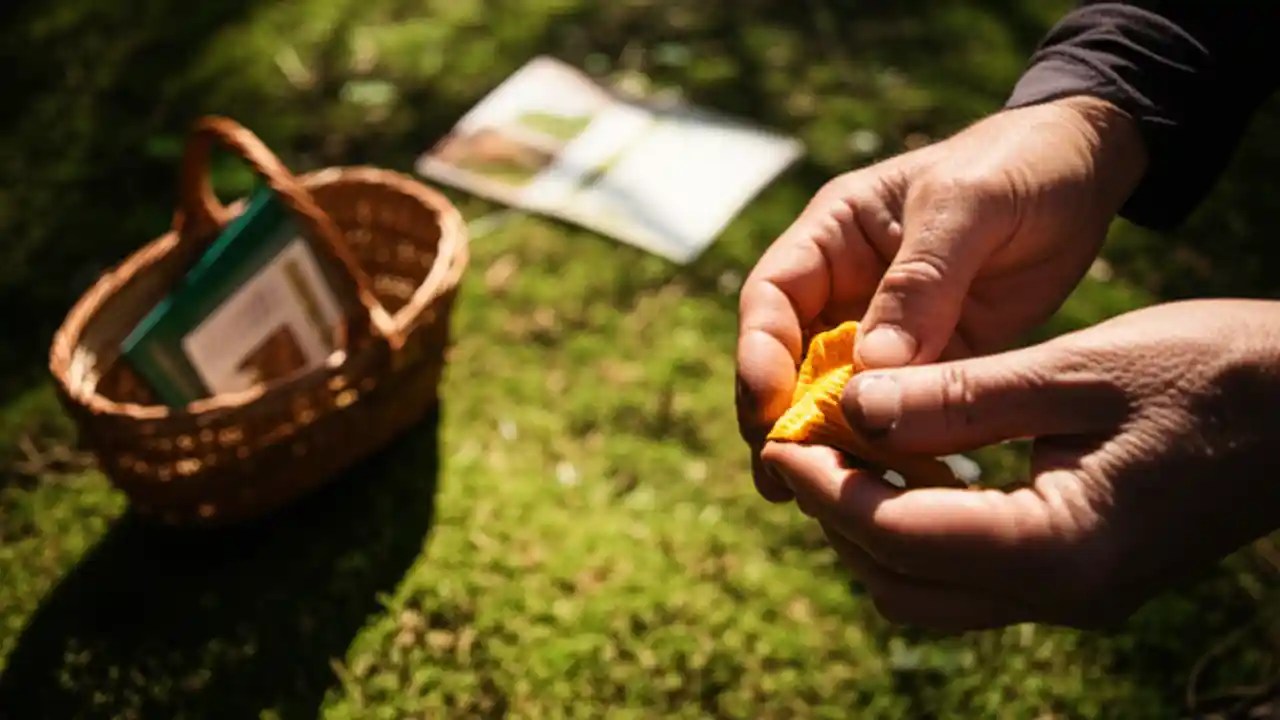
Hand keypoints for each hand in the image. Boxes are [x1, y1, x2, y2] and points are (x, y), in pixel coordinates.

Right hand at [737, 96, 1146, 500]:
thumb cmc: (1018, 162)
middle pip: (790, 362)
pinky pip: (899, 411)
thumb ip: (919, 281)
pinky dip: (890, 450)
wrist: (1090, 168)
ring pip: (839, 396)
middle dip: (780, 419)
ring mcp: (887, 330)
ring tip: (823, 498)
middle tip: (780, 478)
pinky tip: (894, 488)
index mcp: (833, 237)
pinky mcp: (934, 361)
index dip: (759, 355)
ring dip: (830, 444)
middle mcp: (846, 287)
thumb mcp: (967, 205)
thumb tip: (870, 368)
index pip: (771, 299)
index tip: (769, 407)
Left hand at [764, 300, 1279, 630]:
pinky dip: (923, 524)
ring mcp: (1074, 594)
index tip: (780, 438)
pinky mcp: (1082, 575)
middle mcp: (1062, 593)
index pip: (897, 534)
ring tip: (848, 446)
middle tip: (806, 443)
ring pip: (931, 587)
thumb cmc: (1217, 373)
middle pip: (901, 581)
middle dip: (838, 516)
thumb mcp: (1078, 368)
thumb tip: (853, 405)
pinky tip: (914, 459)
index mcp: (1060, 548)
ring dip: (874, 525)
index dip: (826, 487)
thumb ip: (959, 394)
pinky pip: (972, 570)